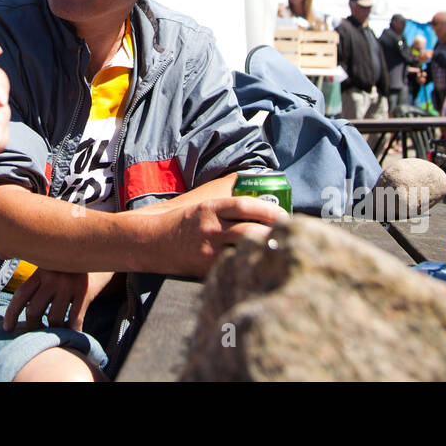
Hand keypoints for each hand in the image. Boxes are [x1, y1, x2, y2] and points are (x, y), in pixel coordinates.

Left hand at [3, 269, 114, 331]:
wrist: (103, 249)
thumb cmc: (75, 264)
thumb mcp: (55, 265)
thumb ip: (41, 280)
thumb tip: (27, 307)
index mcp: (41, 269)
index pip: (20, 295)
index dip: (11, 314)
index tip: (7, 328)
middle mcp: (52, 276)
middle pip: (33, 310)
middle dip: (33, 326)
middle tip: (38, 331)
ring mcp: (69, 283)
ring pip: (53, 318)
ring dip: (53, 330)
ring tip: (57, 331)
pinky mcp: (85, 290)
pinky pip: (75, 319)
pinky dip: (73, 331)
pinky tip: (74, 333)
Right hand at [151, 197, 287, 278]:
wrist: (154, 240)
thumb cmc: (184, 217)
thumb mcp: (204, 198)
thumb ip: (228, 189)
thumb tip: (255, 177)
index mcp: (212, 208)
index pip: (245, 206)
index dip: (268, 210)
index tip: (286, 215)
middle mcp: (212, 229)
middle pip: (249, 232)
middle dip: (273, 235)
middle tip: (291, 236)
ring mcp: (209, 251)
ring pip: (244, 252)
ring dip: (265, 252)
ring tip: (283, 252)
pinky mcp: (206, 269)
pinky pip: (233, 268)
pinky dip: (249, 267)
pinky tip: (263, 268)